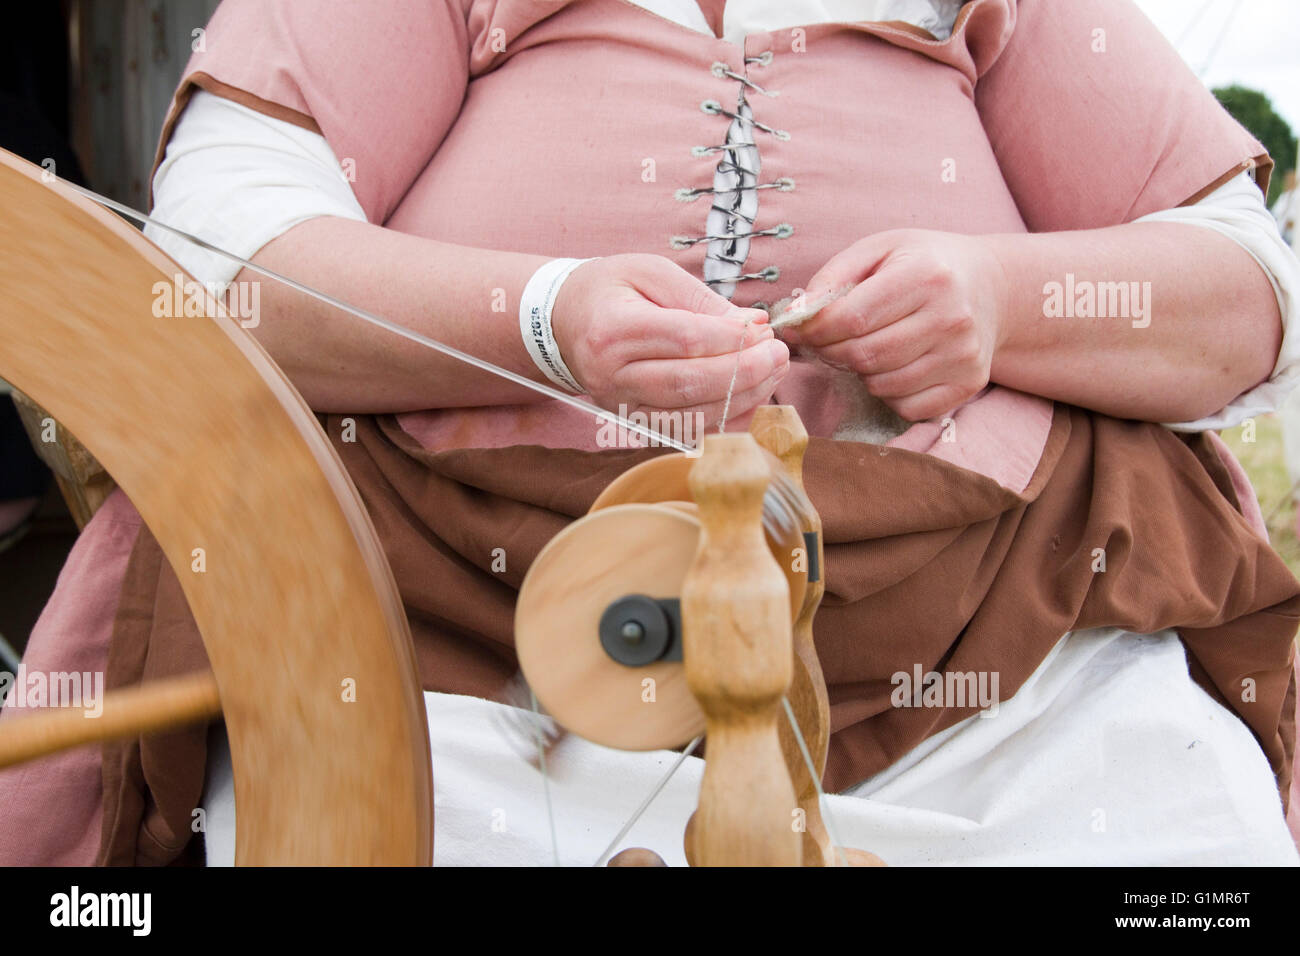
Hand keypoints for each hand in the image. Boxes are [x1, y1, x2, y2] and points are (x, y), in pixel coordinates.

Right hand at [552, 254, 788, 428]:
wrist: (565, 322)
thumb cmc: (611, 290)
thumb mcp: (652, 272)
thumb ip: (701, 298)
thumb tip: (752, 325)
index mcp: (613, 330)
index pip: (683, 339)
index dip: (730, 339)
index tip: (763, 330)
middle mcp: (611, 375)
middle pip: (688, 383)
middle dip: (744, 372)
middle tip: (779, 354)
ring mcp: (621, 406)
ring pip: (690, 415)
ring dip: (742, 397)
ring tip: (773, 371)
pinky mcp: (634, 423)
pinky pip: (688, 431)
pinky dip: (726, 418)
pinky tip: (753, 396)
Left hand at [780, 230, 1005, 421]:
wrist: (990, 286)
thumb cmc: (922, 264)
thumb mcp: (879, 250)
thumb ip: (831, 278)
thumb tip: (794, 317)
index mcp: (927, 275)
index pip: (852, 318)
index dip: (815, 330)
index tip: (801, 329)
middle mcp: (951, 317)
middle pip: (865, 355)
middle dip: (832, 353)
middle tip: (826, 342)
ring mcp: (963, 355)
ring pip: (882, 384)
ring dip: (860, 372)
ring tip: (865, 348)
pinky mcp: (969, 383)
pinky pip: (906, 406)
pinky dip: (888, 392)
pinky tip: (893, 366)